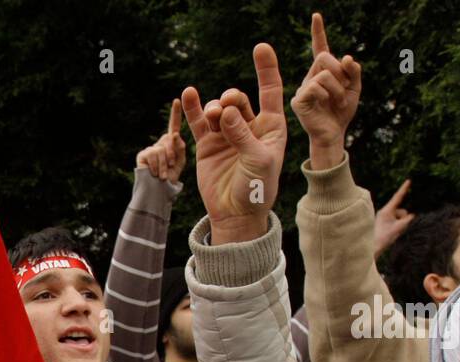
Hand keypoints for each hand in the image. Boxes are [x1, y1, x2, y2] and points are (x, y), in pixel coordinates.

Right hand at [136, 99, 186, 181]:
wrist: (158, 193)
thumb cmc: (170, 178)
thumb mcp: (180, 162)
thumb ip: (180, 148)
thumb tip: (174, 134)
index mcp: (171, 144)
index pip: (173, 126)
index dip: (174, 114)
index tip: (176, 100)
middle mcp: (160, 143)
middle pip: (168, 139)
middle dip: (172, 153)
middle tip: (171, 166)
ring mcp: (150, 148)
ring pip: (161, 149)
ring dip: (164, 164)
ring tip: (163, 175)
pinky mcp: (142, 155)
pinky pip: (152, 154)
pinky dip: (156, 166)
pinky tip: (155, 174)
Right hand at [183, 43, 286, 243]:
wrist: (236, 215)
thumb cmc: (257, 189)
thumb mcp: (258, 161)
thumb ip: (243, 135)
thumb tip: (224, 112)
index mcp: (270, 127)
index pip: (270, 91)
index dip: (266, 69)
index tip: (260, 48)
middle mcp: (248, 127)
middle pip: (238, 99)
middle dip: (230, 98)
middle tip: (224, 107)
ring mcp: (226, 135)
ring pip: (218, 109)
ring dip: (213, 108)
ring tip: (211, 116)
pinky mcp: (207, 145)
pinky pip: (198, 121)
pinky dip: (193, 108)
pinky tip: (188, 94)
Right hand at [291, 13, 360, 170]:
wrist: (334, 135)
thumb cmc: (342, 114)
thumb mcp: (355, 89)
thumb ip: (353, 72)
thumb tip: (346, 57)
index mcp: (322, 73)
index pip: (320, 49)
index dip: (318, 32)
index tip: (316, 15)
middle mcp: (310, 77)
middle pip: (325, 58)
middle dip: (340, 72)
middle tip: (344, 90)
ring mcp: (303, 88)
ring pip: (324, 73)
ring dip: (339, 87)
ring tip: (339, 102)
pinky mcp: (299, 100)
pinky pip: (316, 86)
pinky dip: (328, 94)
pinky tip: (327, 104)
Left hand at [374, 179, 414, 256]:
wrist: (371, 248)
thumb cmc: (382, 238)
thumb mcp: (397, 229)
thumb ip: (407, 220)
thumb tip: (411, 216)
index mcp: (386, 211)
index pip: (397, 198)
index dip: (404, 189)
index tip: (409, 180)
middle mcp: (385, 212)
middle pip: (402, 211)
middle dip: (404, 219)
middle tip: (396, 229)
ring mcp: (385, 217)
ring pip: (400, 217)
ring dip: (400, 224)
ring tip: (392, 233)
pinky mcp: (385, 222)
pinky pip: (397, 222)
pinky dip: (398, 227)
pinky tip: (391, 234)